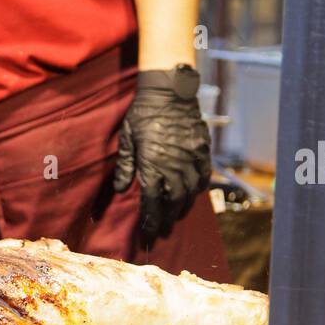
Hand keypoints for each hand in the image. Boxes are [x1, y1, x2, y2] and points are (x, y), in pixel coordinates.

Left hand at [114, 66, 212, 240]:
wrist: (170, 91)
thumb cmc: (143, 113)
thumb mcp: (127, 139)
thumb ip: (125, 166)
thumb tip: (119, 189)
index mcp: (153, 165)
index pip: (152, 202)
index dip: (151, 221)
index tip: (148, 233)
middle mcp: (174, 166)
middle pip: (173, 202)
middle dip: (167, 220)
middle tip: (162, 231)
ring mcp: (191, 158)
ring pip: (190, 193)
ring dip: (183, 207)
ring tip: (176, 216)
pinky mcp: (203, 150)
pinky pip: (204, 176)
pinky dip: (199, 189)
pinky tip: (193, 194)